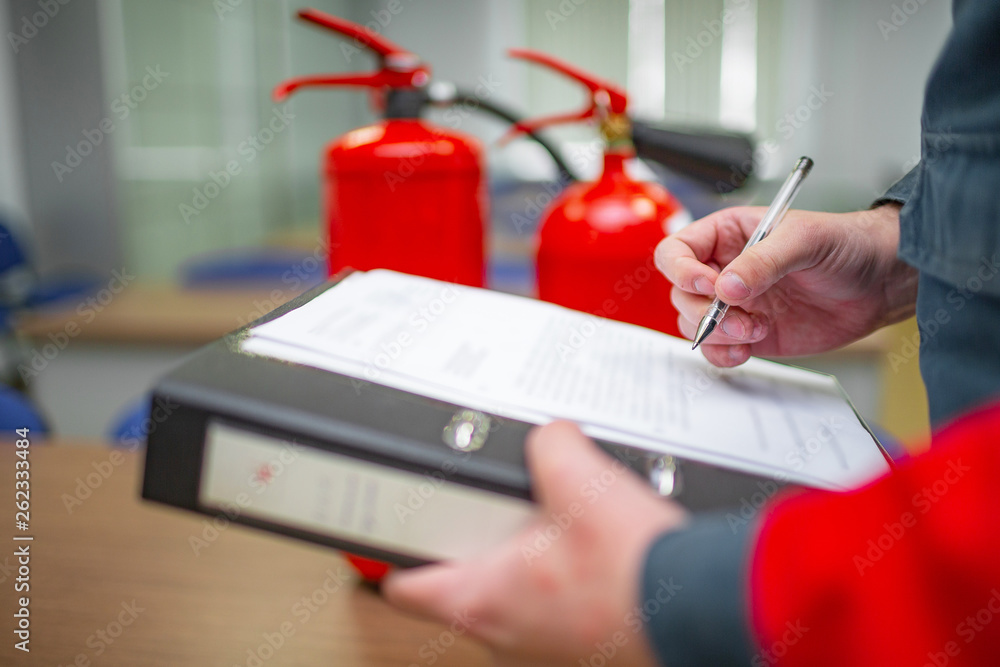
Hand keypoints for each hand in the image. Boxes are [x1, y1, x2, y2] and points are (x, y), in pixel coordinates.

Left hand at [383, 421, 687, 665]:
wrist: (702, 611)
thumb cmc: (636, 574)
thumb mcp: (582, 481)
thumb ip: (550, 446)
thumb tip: (550, 437)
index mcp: (483, 598)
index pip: (404, 585)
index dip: (398, 551)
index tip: (402, 531)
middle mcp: (504, 636)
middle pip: (463, 585)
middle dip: (481, 545)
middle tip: (500, 512)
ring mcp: (542, 651)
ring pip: (512, 601)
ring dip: (528, 566)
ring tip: (557, 531)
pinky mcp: (581, 651)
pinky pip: (553, 612)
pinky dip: (564, 584)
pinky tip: (595, 556)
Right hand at [655, 204, 917, 366]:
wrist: (880, 284)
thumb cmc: (845, 245)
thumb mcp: (805, 240)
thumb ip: (764, 261)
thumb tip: (727, 287)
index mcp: (726, 235)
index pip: (676, 251)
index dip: (682, 270)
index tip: (711, 285)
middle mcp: (723, 269)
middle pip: (680, 293)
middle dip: (705, 310)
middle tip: (741, 316)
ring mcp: (734, 304)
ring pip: (693, 323)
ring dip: (717, 334)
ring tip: (756, 331)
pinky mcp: (748, 334)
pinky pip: (716, 349)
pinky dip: (723, 354)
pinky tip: (748, 349)